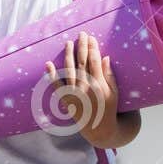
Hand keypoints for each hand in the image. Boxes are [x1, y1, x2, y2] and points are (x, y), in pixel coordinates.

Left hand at [43, 32, 123, 149]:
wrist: (99, 129)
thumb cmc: (109, 108)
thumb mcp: (114, 92)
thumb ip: (109, 75)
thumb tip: (104, 57)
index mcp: (100, 85)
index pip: (95, 61)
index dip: (93, 48)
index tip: (91, 38)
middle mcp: (86, 88)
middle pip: (82, 62)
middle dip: (82, 46)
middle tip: (82, 33)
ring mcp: (75, 94)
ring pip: (70, 69)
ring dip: (68, 54)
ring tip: (68, 42)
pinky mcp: (67, 100)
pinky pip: (57, 86)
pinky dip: (51, 75)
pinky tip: (48, 63)